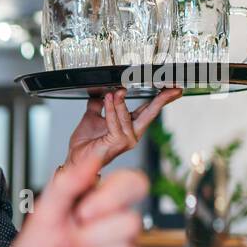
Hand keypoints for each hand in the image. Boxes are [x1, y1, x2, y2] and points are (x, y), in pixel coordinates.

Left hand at [0, 159, 146, 246]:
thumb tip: (92, 158)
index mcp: (101, 204)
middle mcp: (118, 228)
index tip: (81, 213)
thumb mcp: (43, 214)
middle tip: (64, 246)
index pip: (134, 184)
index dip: (111, 198)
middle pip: (130, 223)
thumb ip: (66, 185)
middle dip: (86, 238)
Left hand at [64, 87, 181, 172]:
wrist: (75, 159)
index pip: (148, 110)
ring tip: (115, 91)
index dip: (160, 99)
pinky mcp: (117, 142)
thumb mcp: (92, 118)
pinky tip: (108, 99)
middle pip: (151, 113)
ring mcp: (127, 140)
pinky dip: (111, 109)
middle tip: (171, 87)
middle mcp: (132, 135)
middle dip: (162, 99)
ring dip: (120, 101)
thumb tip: (98, 93)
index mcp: (129, 127)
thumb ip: (98, 105)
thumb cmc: (85, 144)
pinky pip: (115, 121)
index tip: (170, 88)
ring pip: (127, 115)